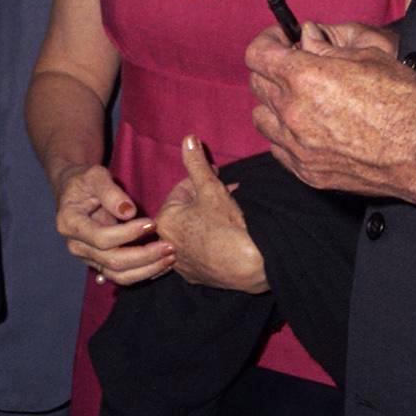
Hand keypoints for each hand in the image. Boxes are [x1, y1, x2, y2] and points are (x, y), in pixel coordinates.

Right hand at [53, 163, 171, 284]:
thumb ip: (110, 192)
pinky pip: (122, 276)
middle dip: (144, 256)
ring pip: (118, 275)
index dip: (129, 234)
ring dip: (147, 269)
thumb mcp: (95, 176)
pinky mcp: (99, 263)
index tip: (152, 223)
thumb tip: (128, 212)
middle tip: (169, 245)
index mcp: (70, 224)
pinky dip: (143, 273)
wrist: (75, 192)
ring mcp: (87, 258)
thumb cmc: (85, 180)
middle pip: (112, 261)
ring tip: (170, 258)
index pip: (102, 238)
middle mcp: (76, 246)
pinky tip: (162, 264)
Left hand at [153, 137, 268, 292]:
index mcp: (165, 219)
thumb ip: (197, 163)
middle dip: (204, 201)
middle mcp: (166, 243)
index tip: (220, 178)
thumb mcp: (211, 188)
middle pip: (185, 212)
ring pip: (191, 232)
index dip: (202, 181)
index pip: (182, 190)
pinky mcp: (194, 277)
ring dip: (205, 222)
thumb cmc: (228, 225)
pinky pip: (198, 253)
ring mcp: (180, 263)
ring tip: (228, 216)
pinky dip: (208, 244)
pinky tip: (225, 239)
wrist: (251, 264)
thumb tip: (187, 139)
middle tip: (227, 196)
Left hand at [246, 23, 415, 203]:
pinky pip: (277, 148)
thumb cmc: (403, 100)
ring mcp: (297, 146)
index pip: (258, 53)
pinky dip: (284, 134)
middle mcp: (294, 112)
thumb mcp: (368, 56)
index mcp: (306, 77)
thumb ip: (327, 46)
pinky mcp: (307, 171)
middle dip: (273, 68)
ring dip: (274, 103)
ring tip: (300, 98)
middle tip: (297, 65)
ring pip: (262, 118)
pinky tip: (307, 127)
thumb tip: (306, 38)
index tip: (281, 38)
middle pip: (257, 84)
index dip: (268, 40)